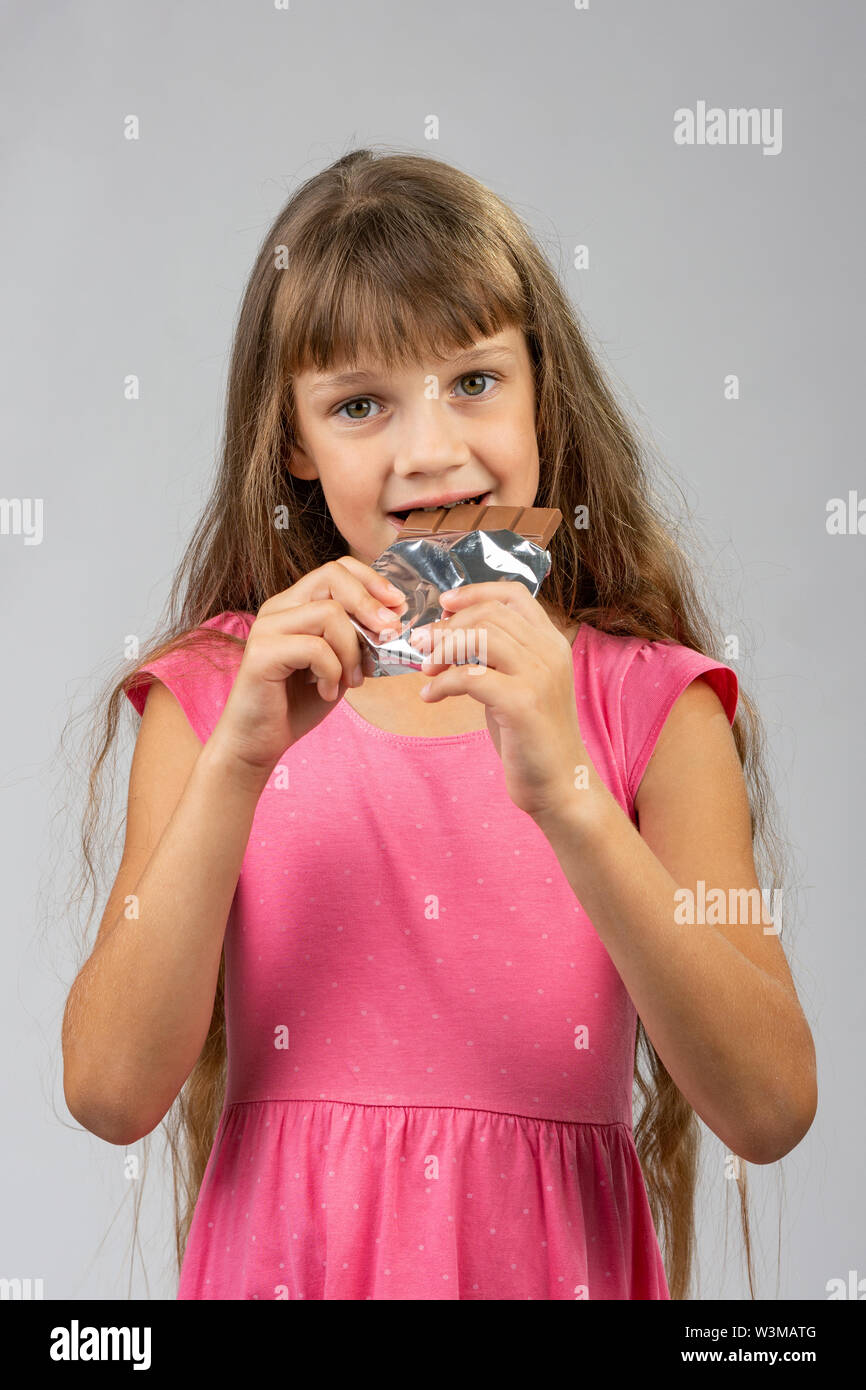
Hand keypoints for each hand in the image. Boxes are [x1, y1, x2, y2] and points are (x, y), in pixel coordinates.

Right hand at [209, 557, 406, 780]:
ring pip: (330, 614)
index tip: (397, 606)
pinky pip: (316, 648)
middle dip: (369, 604)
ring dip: (352, 650)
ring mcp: (267, 627)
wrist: (259, 741)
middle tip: (388, 634)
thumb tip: (395, 621)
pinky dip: (332, 673)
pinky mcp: (262, 652)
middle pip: (332, 577)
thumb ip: (359, 640)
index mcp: (296, 605)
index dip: (371, 581)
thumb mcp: (341, 665)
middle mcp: (278, 608)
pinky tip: (327, 692)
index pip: (336, 568)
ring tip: (351, 681)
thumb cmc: (299, 702)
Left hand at [413, 581, 590, 821]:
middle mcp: (551, 652)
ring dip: (444, 650)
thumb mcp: (519, 684)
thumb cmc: (531, 736)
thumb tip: (450, 634)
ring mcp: (540, 676)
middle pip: (489, 615)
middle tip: (422, 646)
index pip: (514, 594)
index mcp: (552, 643)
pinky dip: (442, 683)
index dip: (475, 592)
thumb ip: (497, 657)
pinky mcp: (523, 703)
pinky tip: (430, 696)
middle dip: (447, 627)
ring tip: (427, 671)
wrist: (559, 784)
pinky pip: (470, 677)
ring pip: (480, 638)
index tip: (444, 605)